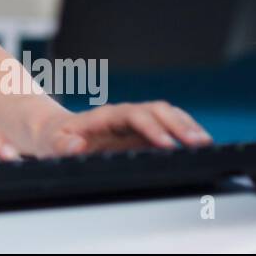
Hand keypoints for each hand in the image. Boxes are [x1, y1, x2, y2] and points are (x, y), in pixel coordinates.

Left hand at [32, 101, 211, 156]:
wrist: (52, 132)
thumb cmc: (52, 139)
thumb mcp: (49, 144)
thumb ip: (61, 146)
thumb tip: (76, 145)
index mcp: (103, 117)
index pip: (132, 115)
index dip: (151, 127)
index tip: (166, 144)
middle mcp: (123, 116)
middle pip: (156, 110)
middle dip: (178, 124)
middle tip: (199, 143)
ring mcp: (134, 123)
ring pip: (165, 115)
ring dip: (186, 126)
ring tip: (206, 143)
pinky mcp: (141, 134)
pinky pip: (167, 126)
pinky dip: (184, 131)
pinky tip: (200, 143)